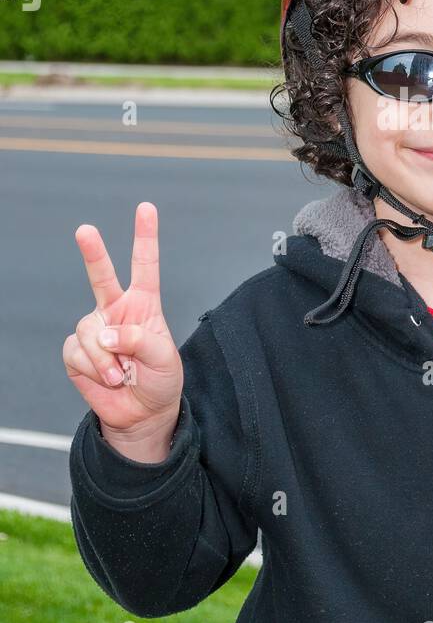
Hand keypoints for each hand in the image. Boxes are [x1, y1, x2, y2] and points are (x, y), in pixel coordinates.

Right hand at [63, 202, 182, 434]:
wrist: (142, 413)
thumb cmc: (159, 380)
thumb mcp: (164, 359)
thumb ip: (139, 340)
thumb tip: (106, 333)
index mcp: (144, 305)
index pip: (144, 265)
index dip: (145, 236)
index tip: (146, 208)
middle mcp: (116, 310)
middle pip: (101, 275)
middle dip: (92, 252)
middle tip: (85, 230)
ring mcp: (95, 329)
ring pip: (90, 331)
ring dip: (105, 359)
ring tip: (121, 375)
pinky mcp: (77, 351)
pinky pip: (78, 352)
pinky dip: (94, 369)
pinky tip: (107, 379)